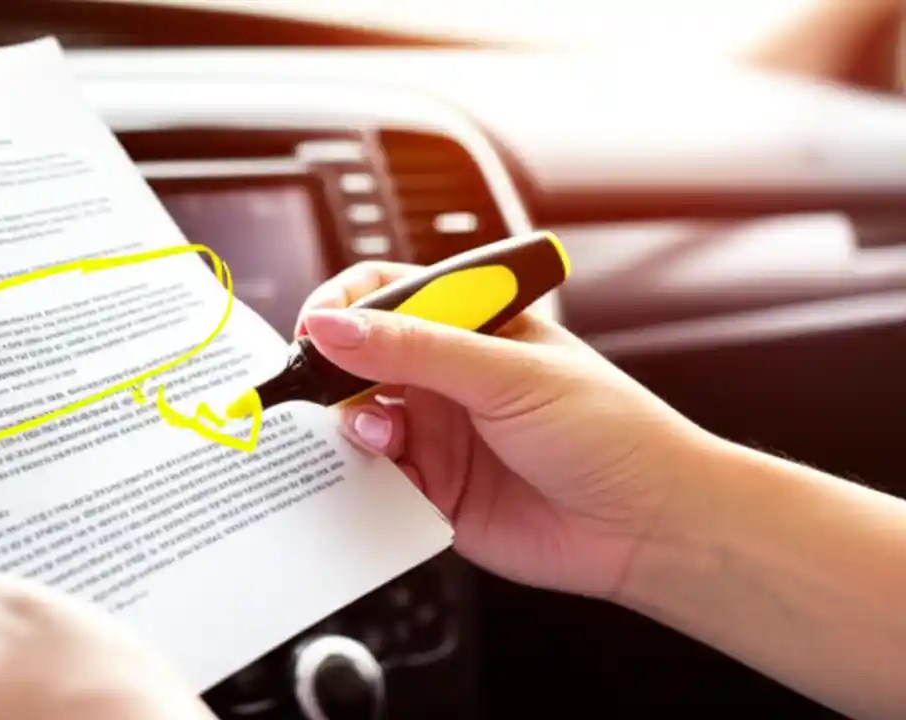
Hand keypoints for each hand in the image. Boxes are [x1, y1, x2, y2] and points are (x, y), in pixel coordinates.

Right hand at [296, 262, 710, 597]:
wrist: (650, 525)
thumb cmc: (611, 431)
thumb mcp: (507, 373)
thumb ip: (414, 349)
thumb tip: (334, 325)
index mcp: (472, 326)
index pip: (384, 294)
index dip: (342, 305)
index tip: (316, 329)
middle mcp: (448, 377)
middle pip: (358, 361)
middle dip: (333, 373)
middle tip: (324, 390)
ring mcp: (439, 435)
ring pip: (359, 422)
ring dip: (353, 428)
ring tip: (382, 437)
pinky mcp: (435, 493)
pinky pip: (376, 482)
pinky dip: (366, 480)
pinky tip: (390, 476)